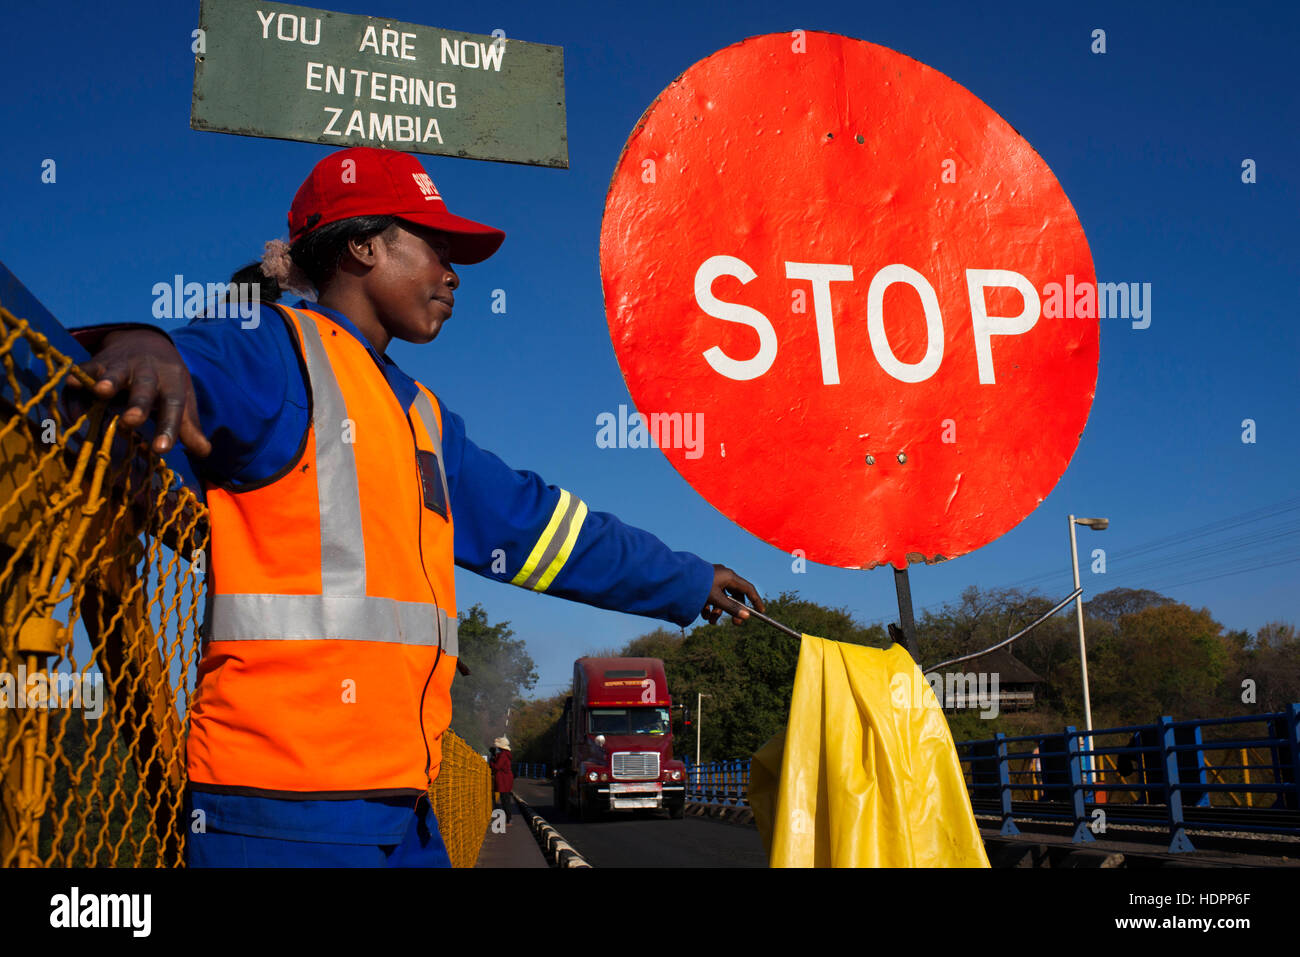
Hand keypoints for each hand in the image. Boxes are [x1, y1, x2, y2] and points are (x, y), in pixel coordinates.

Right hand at [76, 330, 211, 456]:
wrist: (147, 341)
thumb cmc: (166, 380)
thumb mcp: (182, 398)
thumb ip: (188, 426)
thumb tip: (204, 452)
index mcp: (172, 383)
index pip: (173, 406)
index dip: (168, 427)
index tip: (161, 449)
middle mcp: (148, 372)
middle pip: (145, 388)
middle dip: (138, 404)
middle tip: (132, 420)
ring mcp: (123, 365)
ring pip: (116, 373)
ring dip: (108, 381)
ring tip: (101, 391)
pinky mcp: (100, 361)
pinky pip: (88, 368)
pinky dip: (79, 375)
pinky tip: (70, 383)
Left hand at [702, 564, 763, 624]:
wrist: (676, 578)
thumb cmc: (698, 586)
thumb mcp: (716, 599)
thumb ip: (731, 608)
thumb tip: (746, 617)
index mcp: (729, 576)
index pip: (748, 589)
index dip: (755, 600)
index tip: (761, 612)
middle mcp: (723, 576)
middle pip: (735, 596)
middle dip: (733, 610)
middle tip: (735, 624)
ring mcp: (713, 579)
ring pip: (722, 598)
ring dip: (718, 611)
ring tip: (710, 620)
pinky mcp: (704, 584)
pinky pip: (712, 597)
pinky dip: (710, 606)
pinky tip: (703, 614)